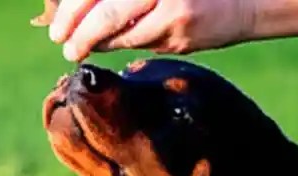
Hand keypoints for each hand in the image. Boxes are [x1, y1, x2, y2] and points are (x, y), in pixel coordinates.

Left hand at [40, 0, 258, 62]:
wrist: (241, 2)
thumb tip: (72, 7)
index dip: (72, 8)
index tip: (56, 25)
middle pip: (106, 11)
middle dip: (76, 31)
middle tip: (60, 42)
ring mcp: (172, 12)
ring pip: (120, 33)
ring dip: (93, 43)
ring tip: (76, 49)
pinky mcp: (180, 36)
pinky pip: (138, 44)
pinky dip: (117, 45)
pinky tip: (105, 44)